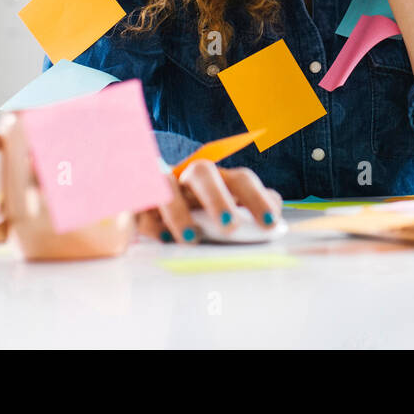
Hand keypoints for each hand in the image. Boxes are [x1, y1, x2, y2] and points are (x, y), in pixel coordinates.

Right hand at [136, 160, 282, 243]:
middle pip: (203, 173)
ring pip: (167, 186)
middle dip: (218, 198)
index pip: (242, 179)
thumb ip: (253, 210)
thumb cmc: (203, 210)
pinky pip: (138, 206)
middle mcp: (190, 176)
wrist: (154, 198)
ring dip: (180, 212)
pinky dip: (146, 222)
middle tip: (230, 227)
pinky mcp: (137, 201)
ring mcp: (162, 186)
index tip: (270, 224)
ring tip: (193, 240)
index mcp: (220, 177)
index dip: (257, 199)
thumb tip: (277, 216)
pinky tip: (158, 239)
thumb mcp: (231, 208)